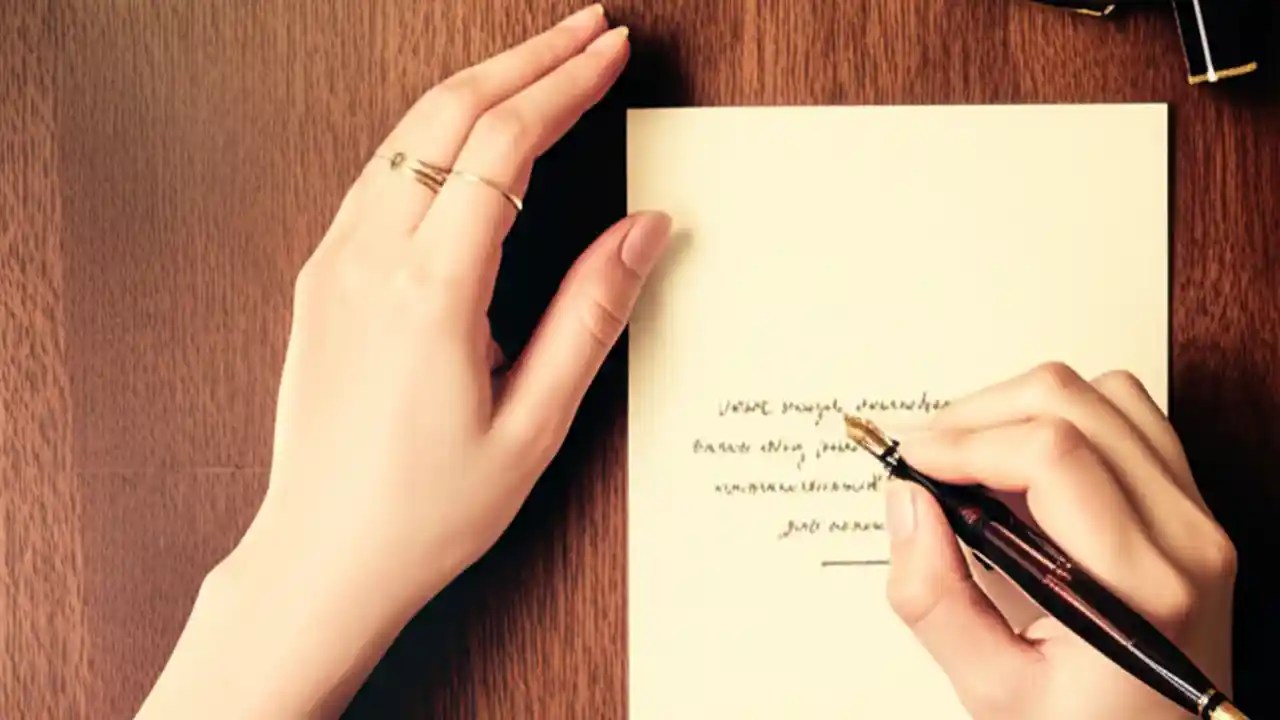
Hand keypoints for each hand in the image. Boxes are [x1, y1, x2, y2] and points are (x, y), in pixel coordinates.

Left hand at [138, 7, 669, 716]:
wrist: (321, 557)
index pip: (504, 144)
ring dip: (478, 86)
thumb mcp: (533, 424)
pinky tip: (470, 134)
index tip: (608, 53)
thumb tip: (643, 233)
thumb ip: (590, 315)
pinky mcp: (323, 278)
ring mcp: (335, 261)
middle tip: (585, 30)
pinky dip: (436, 131)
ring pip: (408, 132)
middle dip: (525, 60)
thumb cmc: (423, 510)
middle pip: (449, 112)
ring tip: (539, 64)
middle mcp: (369, 257)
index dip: (564, 86)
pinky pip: (381, 172)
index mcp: (428, 289)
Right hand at [885, 363, 1235, 718]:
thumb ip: (935, 599)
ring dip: (1023, 406)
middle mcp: (1185, 538)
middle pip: (1075, 402)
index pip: (1051, 455)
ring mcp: (1197, 518)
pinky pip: (1131, 419)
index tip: (911, 459)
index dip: (964, 440)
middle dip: (980, 413)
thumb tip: (906, 501)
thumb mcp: (993, 691)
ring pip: (1106, 394)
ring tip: (973, 455)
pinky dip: (1067, 416)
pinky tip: (1024, 462)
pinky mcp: (1192, 510)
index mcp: (1141, 587)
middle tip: (928, 454)